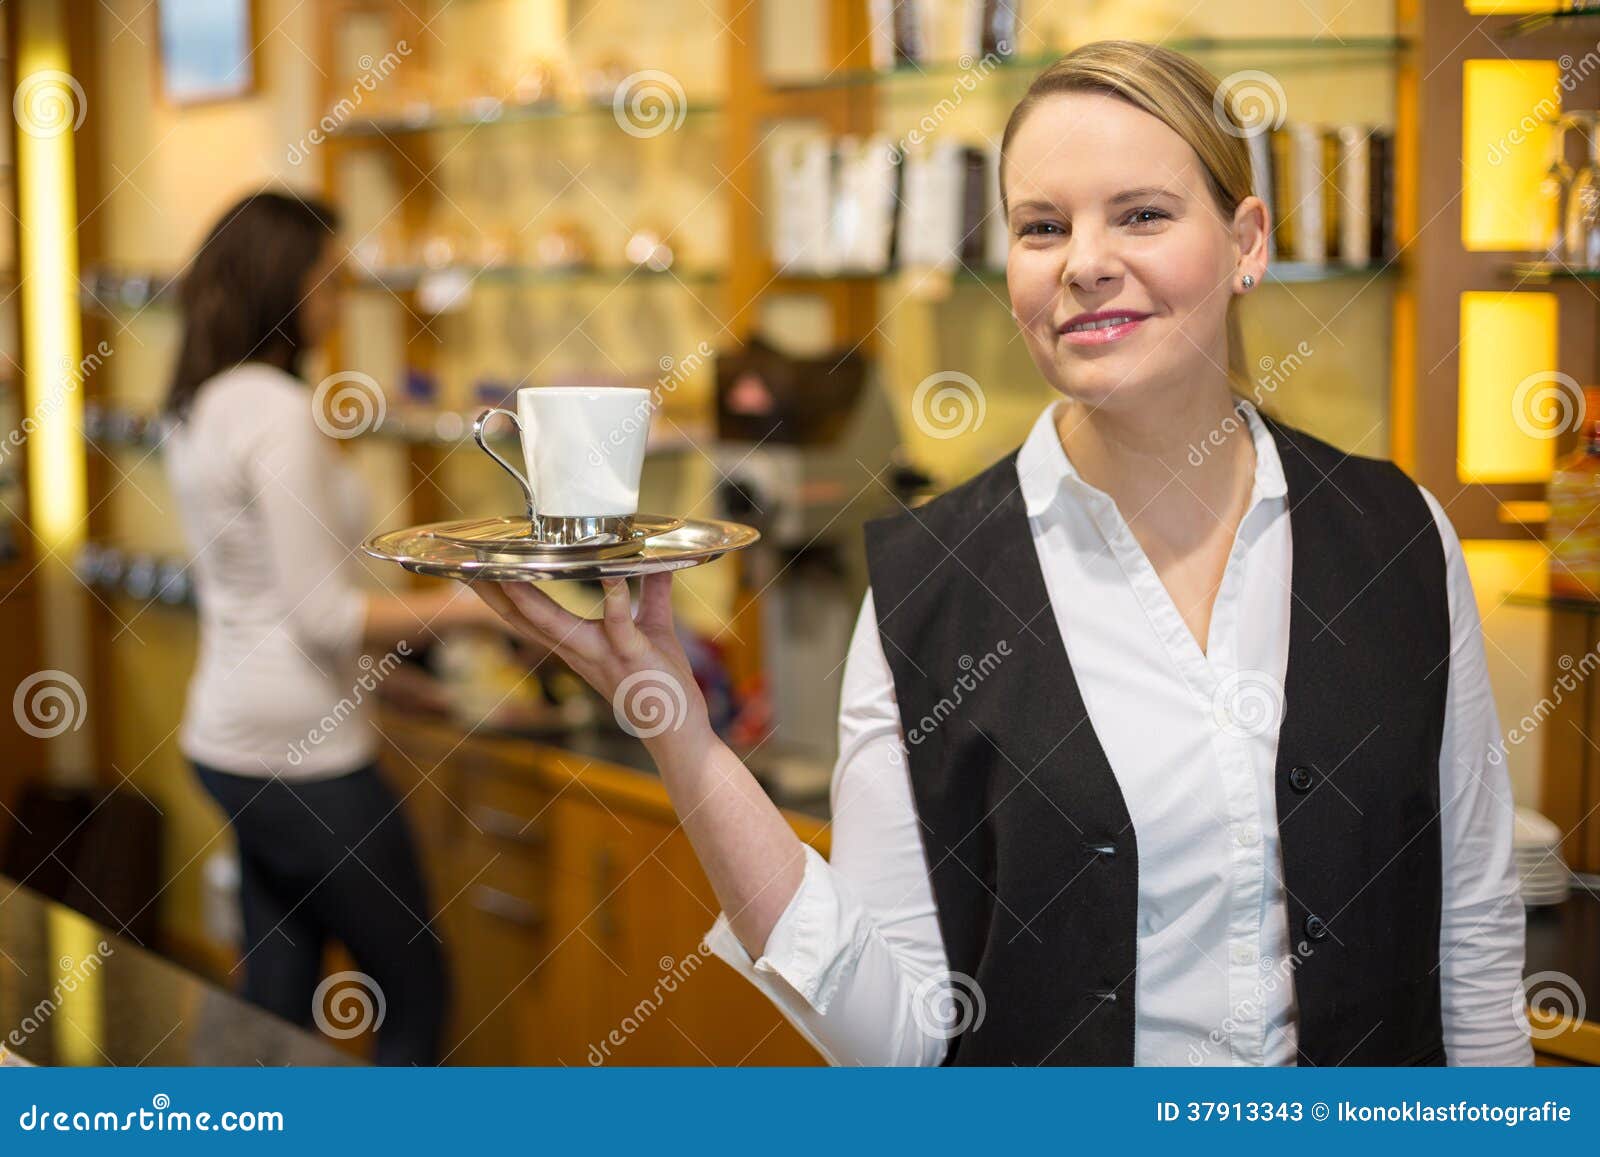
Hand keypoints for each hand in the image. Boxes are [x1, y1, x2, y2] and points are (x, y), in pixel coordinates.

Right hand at [464, 572, 711, 754]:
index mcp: (578, 644)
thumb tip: (654, 559)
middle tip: (470, 565)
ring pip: (555, 626)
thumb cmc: (663, 683)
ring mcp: (602, 655)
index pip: (530, 617)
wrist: (677, 730)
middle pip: (526, 620)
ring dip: (531, 599)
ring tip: (514, 569)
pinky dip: (615, 598)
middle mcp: (580, 651)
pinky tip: (611, 575)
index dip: (503, 593)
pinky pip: (618, 624)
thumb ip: (651, 592)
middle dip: (497, 593)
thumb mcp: (653, 628)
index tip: (480, 568)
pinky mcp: (632, 656)